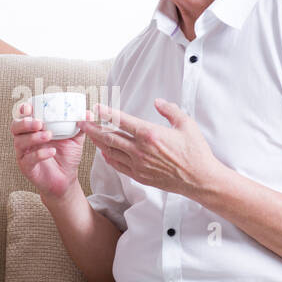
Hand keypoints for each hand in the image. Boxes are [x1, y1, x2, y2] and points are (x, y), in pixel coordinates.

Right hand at [11, 101, 91, 199]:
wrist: (67, 178)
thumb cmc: (66, 156)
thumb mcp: (74, 138)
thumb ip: (79, 125)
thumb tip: (89, 113)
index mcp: (34, 129)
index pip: (22, 116)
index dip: (23, 109)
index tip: (30, 107)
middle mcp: (25, 140)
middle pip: (15, 127)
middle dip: (25, 123)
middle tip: (40, 123)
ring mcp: (24, 154)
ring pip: (19, 142)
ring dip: (33, 137)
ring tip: (49, 136)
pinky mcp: (27, 167)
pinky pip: (28, 159)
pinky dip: (40, 154)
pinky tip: (52, 151)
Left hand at [79, 100, 220, 198]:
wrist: (199, 179)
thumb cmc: (195, 152)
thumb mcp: (186, 124)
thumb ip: (170, 110)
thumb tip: (158, 102)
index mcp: (150, 134)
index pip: (121, 121)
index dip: (106, 113)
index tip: (96, 108)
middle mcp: (140, 150)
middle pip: (109, 137)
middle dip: (93, 128)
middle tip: (82, 121)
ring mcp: (138, 164)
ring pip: (111, 151)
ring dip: (98, 142)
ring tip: (89, 135)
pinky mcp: (140, 176)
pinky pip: (118, 166)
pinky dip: (108, 158)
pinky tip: (104, 153)